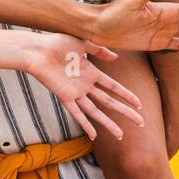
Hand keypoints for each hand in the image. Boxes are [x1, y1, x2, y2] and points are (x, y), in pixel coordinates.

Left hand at [23, 34, 143, 140]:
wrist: (37, 50)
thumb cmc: (56, 43)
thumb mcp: (82, 42)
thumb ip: (99, 50)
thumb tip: (116, 58)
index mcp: (90, 72)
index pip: (113, 87)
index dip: (126, 95)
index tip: (140, 104)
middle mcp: (85, 85)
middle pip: (109, 102)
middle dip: (125, 112)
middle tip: (140, 122)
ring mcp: (75, 92)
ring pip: (96, 111)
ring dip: (109, 123)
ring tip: (121, 135)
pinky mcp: (64, 97)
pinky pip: (77, 114)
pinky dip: (85, 124)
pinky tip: (94, 136)